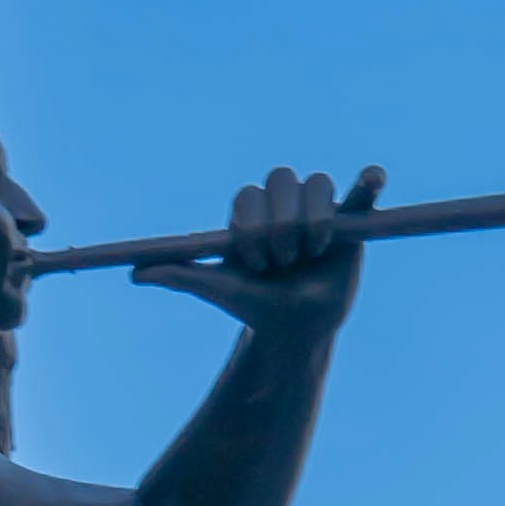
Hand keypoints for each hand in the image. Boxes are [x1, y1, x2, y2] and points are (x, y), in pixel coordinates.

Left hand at [150, 161, 383, 332]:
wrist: (293, 326)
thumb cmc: (252, 303)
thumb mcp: (218, 288)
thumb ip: (180, 274)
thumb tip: (133, 273)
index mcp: (251, 211)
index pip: (250, 197)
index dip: (252, 226)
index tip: (255, 262)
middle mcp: (284, 203)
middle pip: (283, 182)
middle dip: (282, 223)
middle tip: (283, 260)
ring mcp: (318, 209)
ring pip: (317, 185)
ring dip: (313, 220)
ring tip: (312, 253)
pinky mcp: (350, 220)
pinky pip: (360, 192)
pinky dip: (367, 182)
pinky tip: (371, 179)